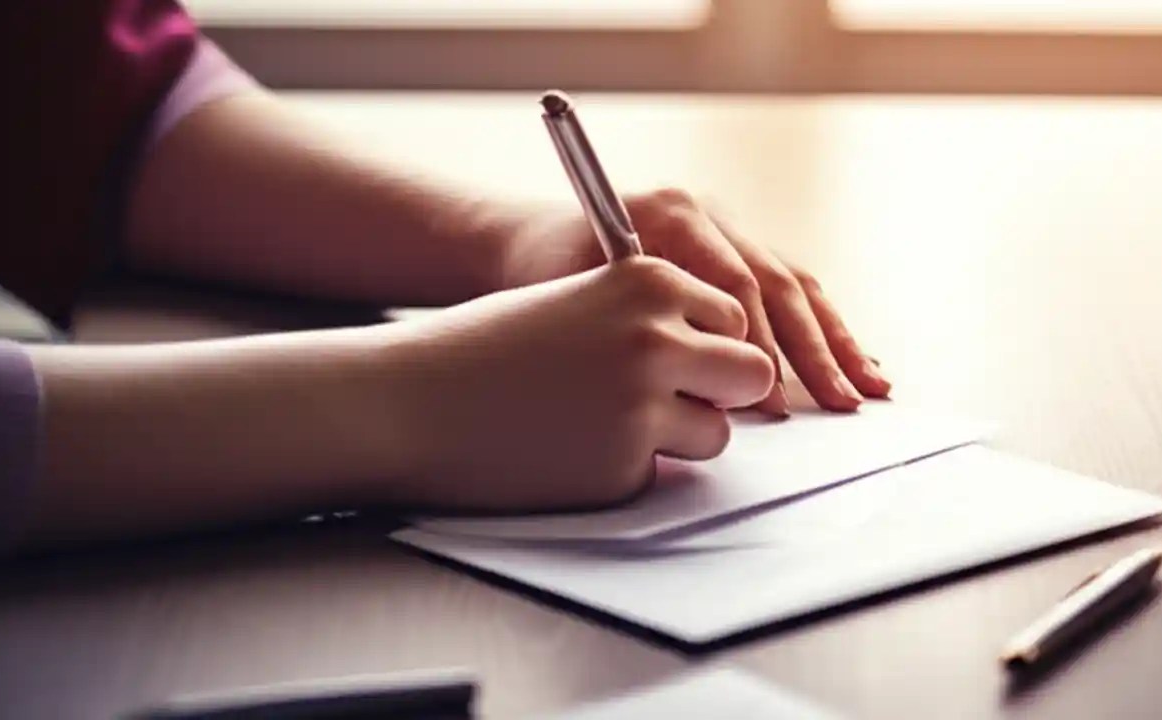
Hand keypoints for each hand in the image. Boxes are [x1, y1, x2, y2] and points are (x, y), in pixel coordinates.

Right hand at [375, 257, 772, 512]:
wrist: (408, 399)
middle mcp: (659, 338)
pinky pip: (659, 475)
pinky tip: (568, 452)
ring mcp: (645, 407)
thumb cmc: (485, 348)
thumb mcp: (578, 301)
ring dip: (676, 437)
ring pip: (717, 435)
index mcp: (650, 281)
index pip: (737, 316)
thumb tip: (724, 359)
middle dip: (722, 393)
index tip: (680, 358)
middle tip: (676, 402)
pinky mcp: (623, 467)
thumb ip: (651, 321)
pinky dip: (625, 470)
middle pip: (753, 376)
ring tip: (601, 424)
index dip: (710, 344)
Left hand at [501, 189, 890, 414]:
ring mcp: (728, 235)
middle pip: (778, 283)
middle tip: (838, 400)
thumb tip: (700, 377)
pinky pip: (791, 292)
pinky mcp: (736, 257)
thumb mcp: (575, 291)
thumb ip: (639, 323)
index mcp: (673, 213)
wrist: (529, 242)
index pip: (736, 282)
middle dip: (813, 349)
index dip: (759, 343)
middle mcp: (710, 217)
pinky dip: (823, 330)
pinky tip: (855, 362)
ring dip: (835, 341)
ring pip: (796, 287)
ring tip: (867, 387)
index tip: (772, 395)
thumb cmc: (544, 272)